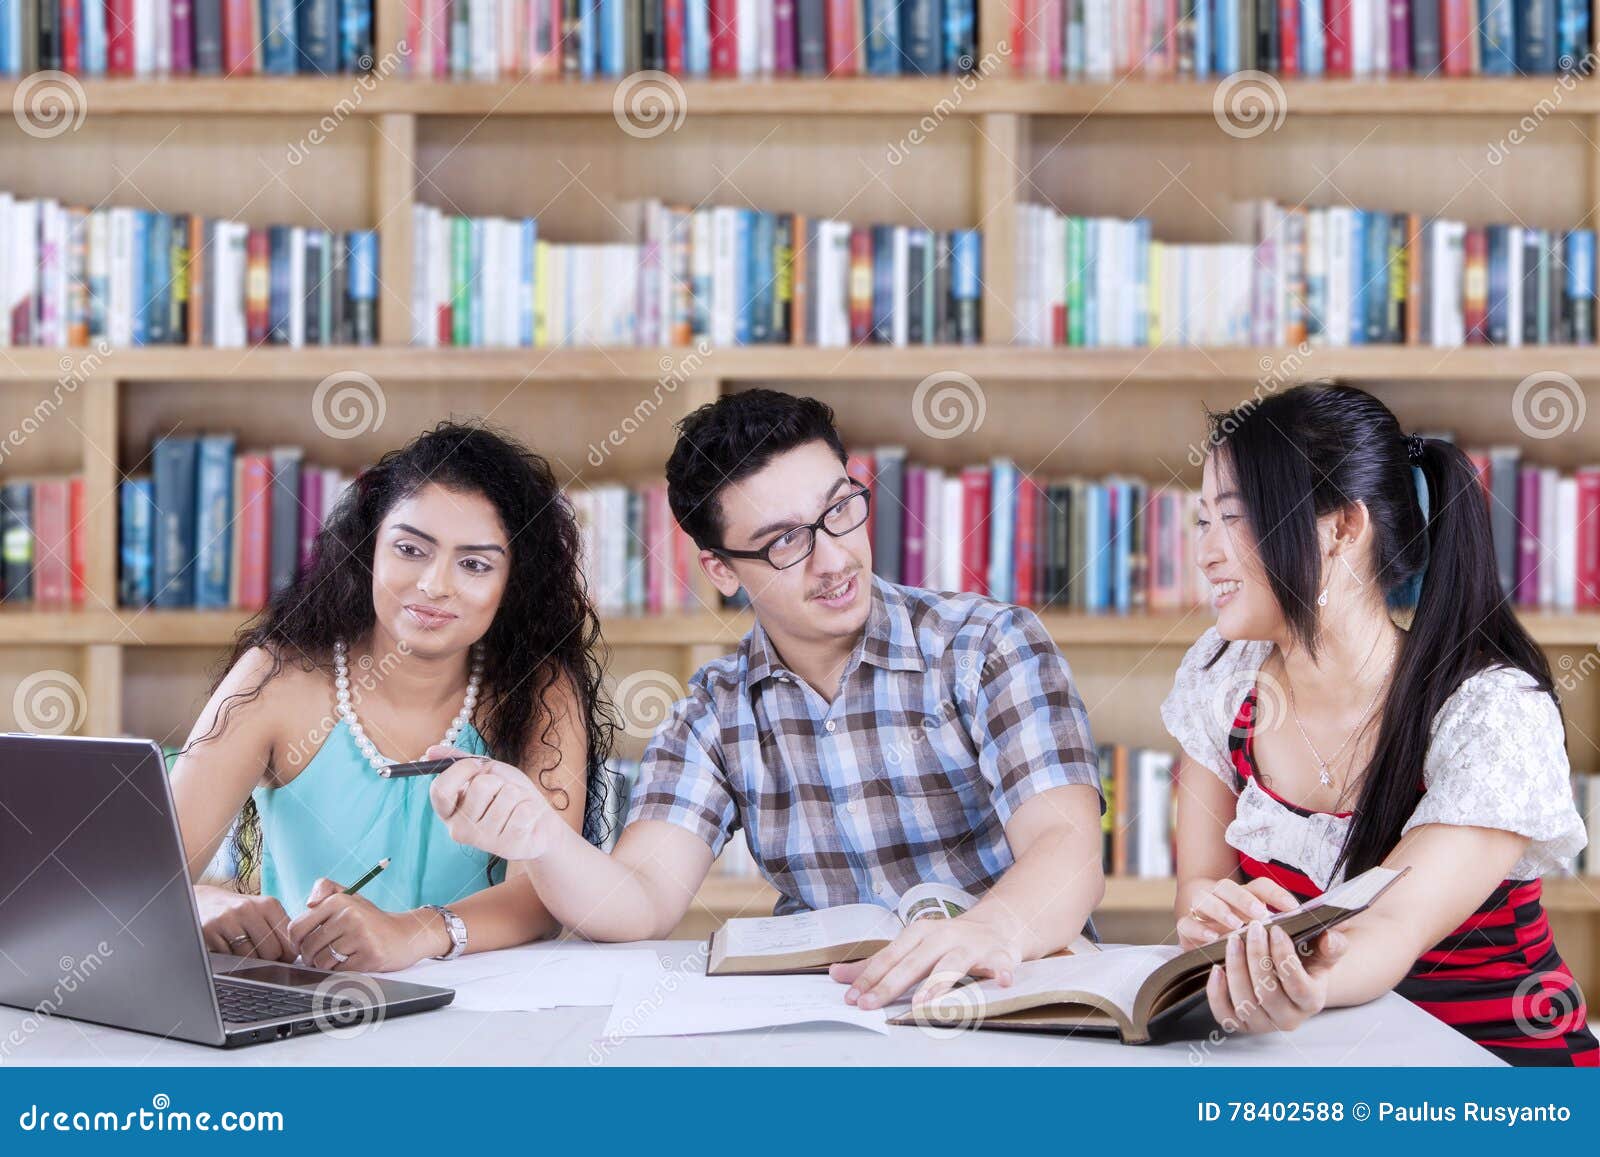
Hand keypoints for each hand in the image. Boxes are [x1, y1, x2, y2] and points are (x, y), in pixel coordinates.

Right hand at [197, 886, 295, 960]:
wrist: (204, 901)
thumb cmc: (240, 911)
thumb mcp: (263, 912)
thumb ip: (279, 930)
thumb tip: (294, 957)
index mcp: (268, 905)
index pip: (288, 940)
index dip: (288, 955)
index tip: (282, 958)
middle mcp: (249, 909)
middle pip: (271, 952)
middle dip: (268, 960)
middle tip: (260, 956)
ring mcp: (228, 919)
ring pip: (249, 958)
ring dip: (247, 960)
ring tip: (240, 948)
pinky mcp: (209, 930)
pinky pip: (227, 958)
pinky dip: (228, 958)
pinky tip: (226, 946)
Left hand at [288, 877, 449, 972]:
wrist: (405, 934)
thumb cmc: (370, 919)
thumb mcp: (349, 897)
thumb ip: (325, 888)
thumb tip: (309, 903)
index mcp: (340, 900)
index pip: (296, 928)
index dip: (297, 941)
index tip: (306, 944)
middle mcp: (350, 915)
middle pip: (308, 947)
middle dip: (311, 956)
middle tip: (322, 955)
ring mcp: (361, 936)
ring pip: (322, 961)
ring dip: (326, 965)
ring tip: (339, 957)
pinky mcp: (370, 956)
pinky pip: (339, 971)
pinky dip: (342, 970)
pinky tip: (353, 961)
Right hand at [427, 745, 552, 861]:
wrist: (538, 821)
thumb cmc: (508, 794)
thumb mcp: (485, 772)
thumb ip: (460, 761)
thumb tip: (431, 752)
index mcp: (448, 811)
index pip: (440, 789)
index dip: (462, 769)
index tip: (479, 766)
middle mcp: (458, 830)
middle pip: (480, 786)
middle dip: (499, 780)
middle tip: (502, 792)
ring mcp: (482, 841)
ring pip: (507, 796)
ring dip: (517, 794)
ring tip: (516, 806)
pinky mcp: (507, 848)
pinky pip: (523, 811)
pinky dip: (530, 807)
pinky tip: (526, 819)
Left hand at [828, 916, 1020, 1010]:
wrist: (997, 925)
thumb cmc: (948, 942)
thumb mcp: (912, 948)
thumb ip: (878, 965)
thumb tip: (836, 975)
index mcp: (919, 933)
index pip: (889, 957)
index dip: (869, 977)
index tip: (852, 997)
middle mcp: (943, 936)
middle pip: (914, 962)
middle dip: (891, 984)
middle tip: (872, 1003)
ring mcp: (971, 944)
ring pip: (952, 963)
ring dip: (937, 982)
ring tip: (922, 1001)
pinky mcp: (998, 953)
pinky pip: (1000, 963)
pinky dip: (1001, 972)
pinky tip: (1002, 982)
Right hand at [1177, 877, 1299, 949]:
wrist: (1198, 930)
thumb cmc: (1240, 933)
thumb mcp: (1263, 930)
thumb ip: (1292, 935)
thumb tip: (1330, 940)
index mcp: (1244, 895)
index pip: (1261, 886)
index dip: (1277, 894)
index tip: (1294, 908)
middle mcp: (1221, 897)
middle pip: (1230, 887)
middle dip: (1245, 899)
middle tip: (1262, 915)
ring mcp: (1201, 910)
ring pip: (1206, 899)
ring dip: (1222, 911)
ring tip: (1237, 927)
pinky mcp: (1186, 927)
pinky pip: (1187, 922)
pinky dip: (1198, 928)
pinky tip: (1212, 937)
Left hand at [1206, 922, 1346, 1033]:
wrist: (1290, 980)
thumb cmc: (1306, 962)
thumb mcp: (1323, 952)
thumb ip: (1332, 945)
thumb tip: (1330, 939)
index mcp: (1312, 1001)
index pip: (1296, 984)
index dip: (1284, 956)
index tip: (1275, 929)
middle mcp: (1289, 1019)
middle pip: (1268, 992)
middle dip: (1257, 956)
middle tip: (1253, 928)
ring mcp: (1263, 1024)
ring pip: (1245, 1002)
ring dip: (1236, 967)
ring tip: (1234, 939)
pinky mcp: (1241, 1024)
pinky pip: (1224, 1014)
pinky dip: (1217, 992)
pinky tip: (1217, 968)